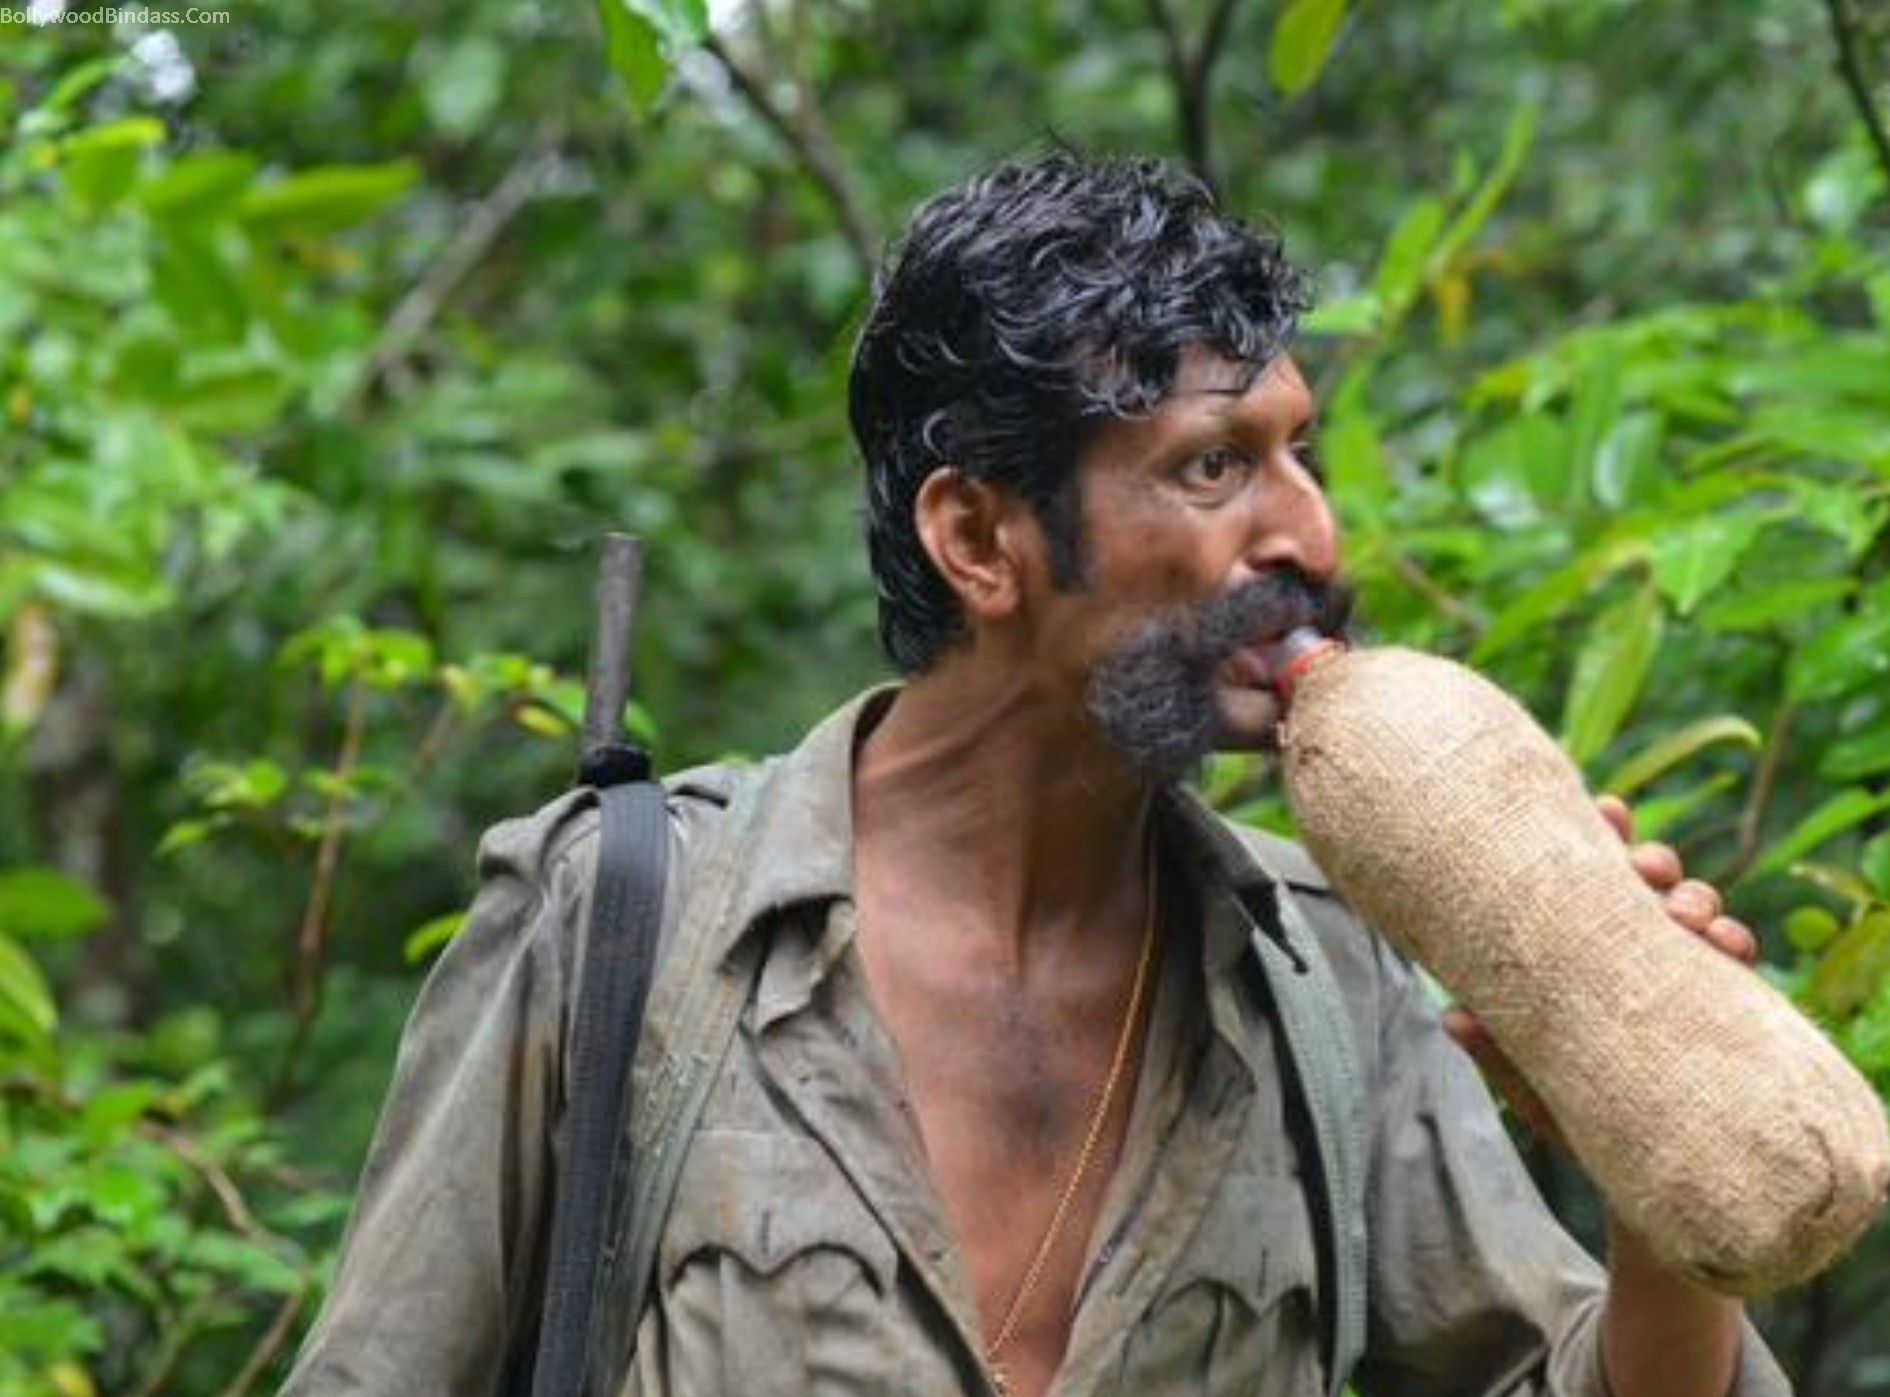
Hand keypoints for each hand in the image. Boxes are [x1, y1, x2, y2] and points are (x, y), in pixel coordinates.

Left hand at [1442, 794, 1758, 1144]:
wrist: (1642, 1179)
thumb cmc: (1573, 1115)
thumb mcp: (1532, 1084)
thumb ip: (1500, 1051)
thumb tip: (1452, 1015)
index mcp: (1579, 948)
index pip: (1586, 878)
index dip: (1599, 835)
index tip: (1606, 809)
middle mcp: (1630, 949)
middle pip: (1647, 880)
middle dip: (1652, 862)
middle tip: (1646, 869)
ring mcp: (1677, 972)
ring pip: (1695, 910)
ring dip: (1695, 900)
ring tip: (1685, 914)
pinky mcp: (1718, 1003)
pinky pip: (1734, 961)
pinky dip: (1735, 944)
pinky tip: (1727, 947)